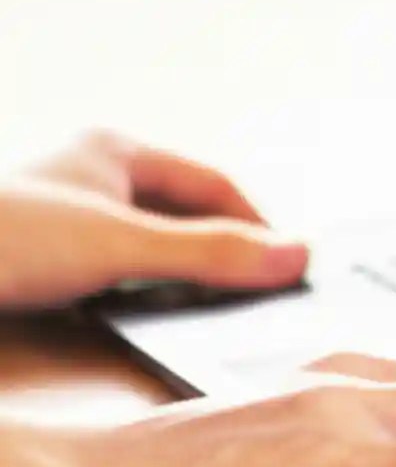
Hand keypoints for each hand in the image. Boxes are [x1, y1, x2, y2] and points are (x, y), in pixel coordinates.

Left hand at [0, 130, 307, 308]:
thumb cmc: (4, 240)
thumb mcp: (121, 248)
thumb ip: (211, 254)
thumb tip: (296, 256)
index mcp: (115, 150)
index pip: (214, 184)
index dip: (258, 223)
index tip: (287, 265)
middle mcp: (91, 175)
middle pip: (184, 214)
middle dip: (220, 252)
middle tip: (253, 292)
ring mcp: (64, 216)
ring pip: (149, 246)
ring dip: (180, 275)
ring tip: (205, 308)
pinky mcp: (41, 256)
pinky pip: (115, 273)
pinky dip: (140, 293)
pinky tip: (144, 316)